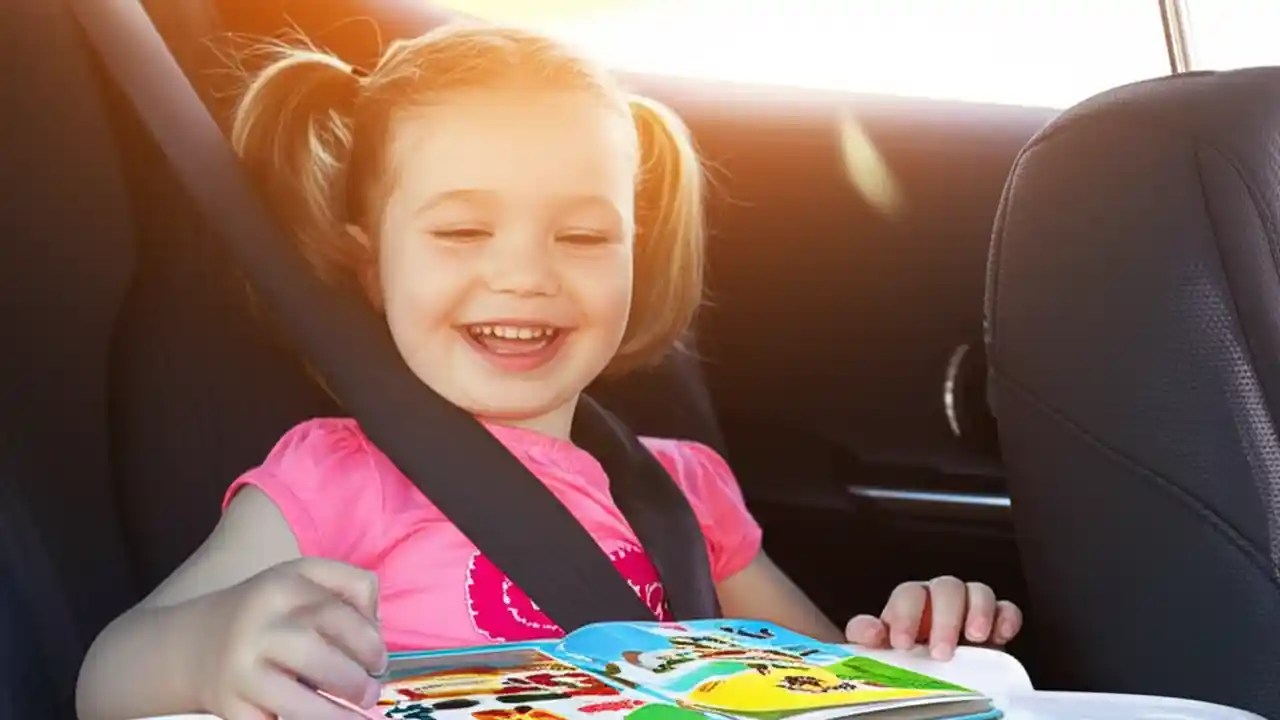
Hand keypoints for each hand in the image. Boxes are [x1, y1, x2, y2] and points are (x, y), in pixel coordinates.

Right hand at [198, 558, 387, 718]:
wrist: (196, 643)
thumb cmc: (269, 611)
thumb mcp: (305, 578)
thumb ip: (350, 586)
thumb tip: (377, 627)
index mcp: (282, 589)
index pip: (336, 614)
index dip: (369, 642)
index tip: (379, 662)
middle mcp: (258, 628)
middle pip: (315, 656)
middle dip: (352, 681)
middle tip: (369, 693)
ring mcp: (241, 671)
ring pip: (295, 702)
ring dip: (334, 716)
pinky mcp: (231, 706)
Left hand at [843, 576, 1022, 660]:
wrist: (932, 680)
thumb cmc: (901, 662)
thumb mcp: (876, 650)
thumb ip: (865, 636)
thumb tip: (873, 632)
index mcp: (909, 605)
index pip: (908, 594)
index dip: (905, 615)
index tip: (903, 644)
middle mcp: (939, 601)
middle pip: (946, 587)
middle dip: (946, 618)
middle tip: (942, 652)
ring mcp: (970, 610)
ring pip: (978, 591)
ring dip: (979, 611)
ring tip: (976, 638)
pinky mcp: (995, 625)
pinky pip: (1007, 609)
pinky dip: (1007, 617)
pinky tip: (1002, 635)